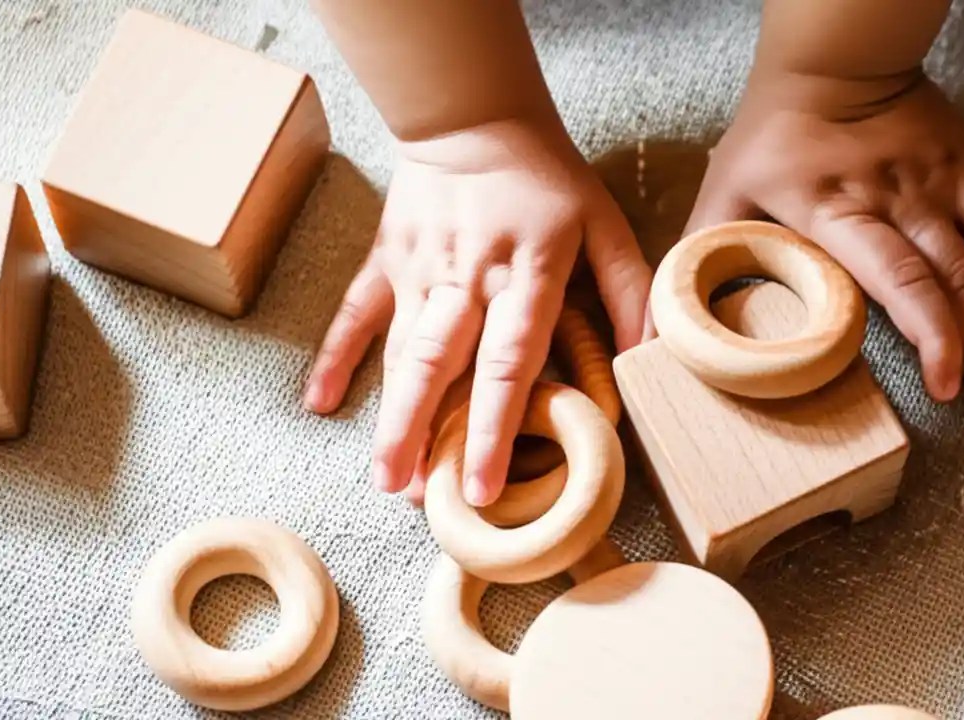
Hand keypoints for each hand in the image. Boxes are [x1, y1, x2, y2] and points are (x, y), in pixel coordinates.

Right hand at [303, 119, 650, 504]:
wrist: (473, 116)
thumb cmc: (548, 180)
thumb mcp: (604, 224)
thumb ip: (628, 289)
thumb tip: (645, 357)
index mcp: (528, 272)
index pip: (509, 362)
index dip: (495, 427)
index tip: (485, 486)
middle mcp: (469, 277)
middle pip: (442, 366)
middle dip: (425, 436)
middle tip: (415, 501)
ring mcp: (420, 268)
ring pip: (400, 350)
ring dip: (389, 415)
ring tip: (384, 478)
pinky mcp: (386, 257)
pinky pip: (355, 310)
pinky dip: (334, 354)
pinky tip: (318, 402)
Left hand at [687, 75, 963, 405]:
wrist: (827, 57)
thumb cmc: (770, 134)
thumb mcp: (723, 197)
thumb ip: (697, 263)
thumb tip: (658, 333)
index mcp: (842, 213)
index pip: (900, 281)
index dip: (933, 337)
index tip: (948, 385)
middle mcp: (904, 197)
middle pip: (961, 276)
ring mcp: (946, 170)